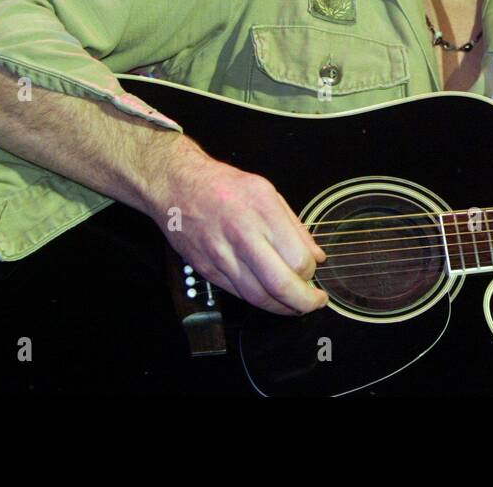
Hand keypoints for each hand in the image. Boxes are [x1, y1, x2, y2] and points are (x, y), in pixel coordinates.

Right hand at [150, 146, 328, 315]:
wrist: (175, 186)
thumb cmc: (222, 185)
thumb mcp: (267, 192)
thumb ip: (295, 227)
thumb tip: (317, 255)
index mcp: (263, 211)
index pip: (297, 258)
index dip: (310, 272)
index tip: (314, 272)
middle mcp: (243, 235)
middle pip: (280, 284)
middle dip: (304, 302)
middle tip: (314, 302)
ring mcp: (222, 255)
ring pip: (258, 297)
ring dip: (282, 307)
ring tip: (295, 304)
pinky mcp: (207, 269)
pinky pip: (238, 294)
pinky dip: (258, 300)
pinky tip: (269, 296)